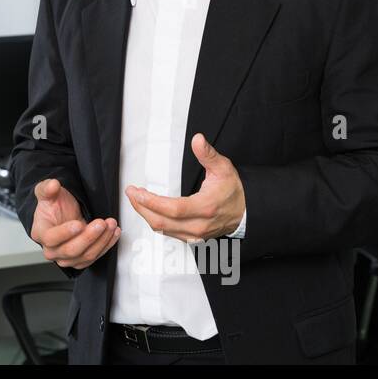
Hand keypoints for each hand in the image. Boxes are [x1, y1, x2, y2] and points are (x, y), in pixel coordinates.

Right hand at [30, 178, 119, 269]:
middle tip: (101, 223)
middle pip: (71, 250)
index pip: (51, 238)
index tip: (78, 224)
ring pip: (86, 255)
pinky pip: (96, 257)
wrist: (62, 216)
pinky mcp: (81, 260)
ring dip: (102, 240)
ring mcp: (67, 258)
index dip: (65, 233)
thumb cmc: (53, 206)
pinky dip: (107, 245)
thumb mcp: (47, 193)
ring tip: (110, 225)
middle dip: (89, 237)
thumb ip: (47, 188)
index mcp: (41, 234)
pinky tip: (113, 233)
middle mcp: (52, 250)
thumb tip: (53, 185)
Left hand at [125, 133, 245, 241]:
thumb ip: (208, 154)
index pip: (172, 209)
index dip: (151, 202)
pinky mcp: (191, 238)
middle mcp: (199, 225)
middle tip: (131, 193)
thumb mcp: (223, 168)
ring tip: (136, 199)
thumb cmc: (233, 191)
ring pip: (162, 229)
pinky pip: (167, 232)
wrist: (245, 212)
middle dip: (141, 207)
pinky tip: (148, 210)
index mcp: (205, 207)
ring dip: (145, 214)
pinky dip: (154, 221)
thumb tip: (198, 140)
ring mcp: (194, 235)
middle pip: (161, 222)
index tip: (136, 192)